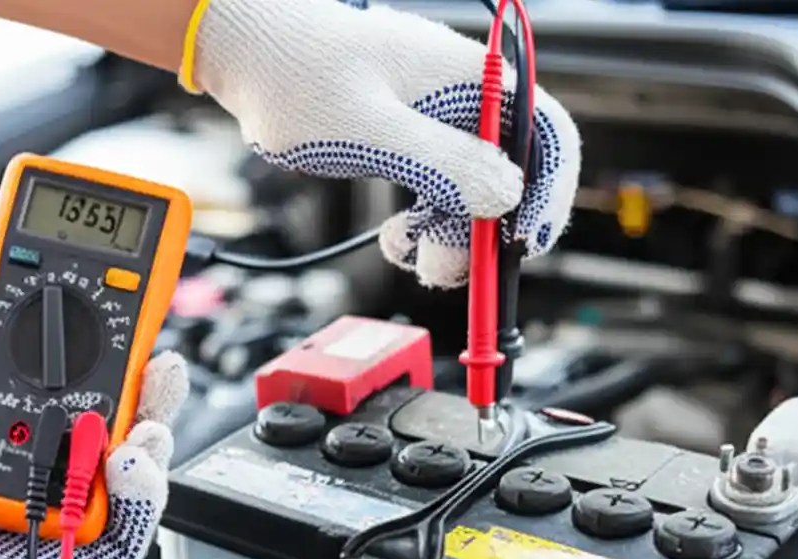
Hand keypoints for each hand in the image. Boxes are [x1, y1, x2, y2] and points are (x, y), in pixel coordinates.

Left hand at [0, 320, 187, 558]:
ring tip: (143, 423)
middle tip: (156, 365)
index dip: (100, 362)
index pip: (67, 395)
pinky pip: (127, 536)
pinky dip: (142, 501)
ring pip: (134, 478)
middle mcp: (42, 482)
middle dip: (148, 394)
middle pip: (116, 430)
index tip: (115, 324)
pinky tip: (130, 468)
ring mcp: (60, 525)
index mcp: (8, 447)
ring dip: (152, 441)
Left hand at [188, 0, 579, 287]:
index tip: (525, 241)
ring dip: (450, 236)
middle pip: (512, 175)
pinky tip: (397, 239)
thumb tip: (507, 197)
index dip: (549, 192)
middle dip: (485, 229)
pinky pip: (442, 194)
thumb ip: (441, 163)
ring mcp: (440, 122)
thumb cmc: (299, 74)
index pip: (546, 134)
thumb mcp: (369, 128)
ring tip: (402, 247)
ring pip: (475, 195)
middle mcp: (465, 101)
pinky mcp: (415, 143)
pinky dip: (427, 225)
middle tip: (445, 263)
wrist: (249, 55)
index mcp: (472, 80)